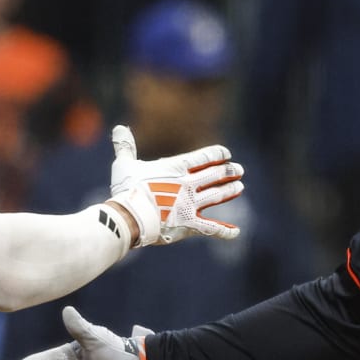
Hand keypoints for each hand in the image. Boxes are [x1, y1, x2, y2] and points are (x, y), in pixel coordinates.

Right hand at [108, 124, 243, 246]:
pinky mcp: (189, 225)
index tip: (226, 154)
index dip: (218, 154)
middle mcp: (188, 184)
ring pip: (217, 196)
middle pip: (216, 175)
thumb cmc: (126, 189)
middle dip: (229, 171)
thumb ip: (125, 146)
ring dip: (230, 191)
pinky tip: (236, 231)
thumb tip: (119, 128)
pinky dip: (225, 230)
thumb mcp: (124, 164)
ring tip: (240, 187)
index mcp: (176, 168)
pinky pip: (212, 228)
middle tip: (239, 170)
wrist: (129, 216)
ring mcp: (191, 205)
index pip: (205, 156)